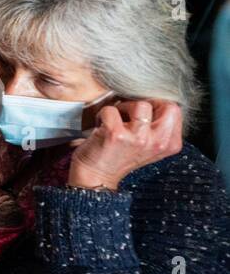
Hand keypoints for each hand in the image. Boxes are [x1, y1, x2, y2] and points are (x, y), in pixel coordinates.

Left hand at [67, 100, 181, 190]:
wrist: (97, 176)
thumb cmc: (120, 156)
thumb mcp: (149, 144)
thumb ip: (158, 125)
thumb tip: (152, 98)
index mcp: (170, 144)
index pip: (175, 110)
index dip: (157, 105)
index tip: (141, 113)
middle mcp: (158, 142)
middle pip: (167, 105)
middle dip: (147, 103)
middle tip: (132, 113)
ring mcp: (138, 139)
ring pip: (140, 104)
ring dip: (123, 107)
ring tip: (116, 119)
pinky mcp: (116, 134)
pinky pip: (111, 109)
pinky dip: (102, 114)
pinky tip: (101, 126)